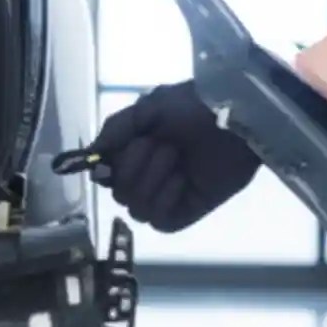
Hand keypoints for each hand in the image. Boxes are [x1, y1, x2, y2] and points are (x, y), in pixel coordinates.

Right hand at [90, 80, 260, 231]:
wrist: (235, 116)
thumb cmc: (194, 105)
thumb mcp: (148, 108)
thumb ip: (116, 129)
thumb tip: (91, 153)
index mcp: (137, 151)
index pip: (106, 174)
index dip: (107, 166)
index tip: (116, 152)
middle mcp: (149, 175)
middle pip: (119, 193)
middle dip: (134, 167)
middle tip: (162, 144)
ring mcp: (169, 195)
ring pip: (136, 209)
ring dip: (151, 180)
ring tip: (176, 157)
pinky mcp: (189, 210)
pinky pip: (160, 221)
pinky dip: (164, 200)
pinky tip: (180, 180)